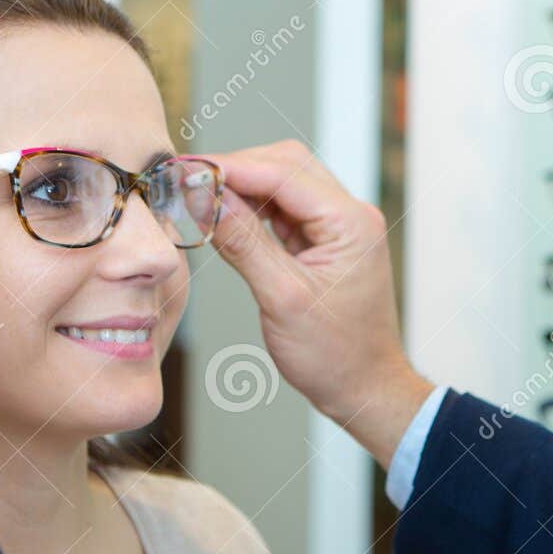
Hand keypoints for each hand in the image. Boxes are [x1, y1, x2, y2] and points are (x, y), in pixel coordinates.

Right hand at [205, 140, 433, 468]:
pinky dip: (254, 209)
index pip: (283, 173)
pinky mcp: (325, 241)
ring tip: (201, 200)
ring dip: (243, 187)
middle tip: (189, 182)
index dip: (231, 167)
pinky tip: (226, 218)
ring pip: (284, 183)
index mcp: (350, 223)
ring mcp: (339, 227)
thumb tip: (207, 198)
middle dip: (237, 169)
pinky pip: (285, 210)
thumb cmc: (334, 355)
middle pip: (286, 165)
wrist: (364, 388)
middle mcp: (351, 215)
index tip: (188, 169)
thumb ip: (244, 242)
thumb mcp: (281, 298)